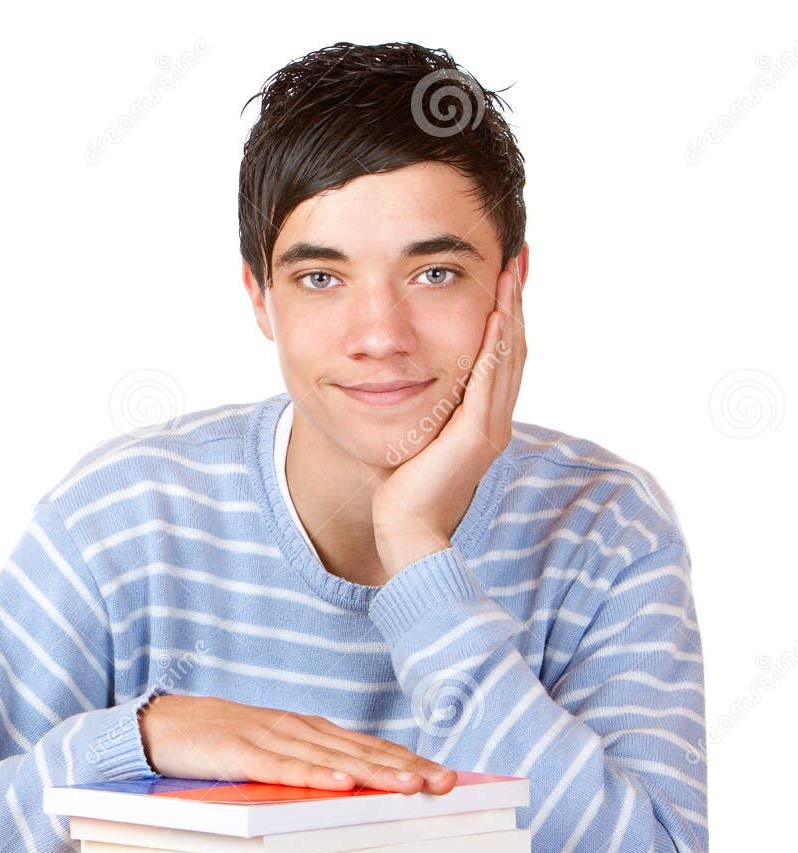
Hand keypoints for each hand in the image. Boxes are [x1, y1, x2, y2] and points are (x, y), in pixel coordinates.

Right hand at [139, 694, 456, 793]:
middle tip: (445, 782)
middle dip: (404, 766)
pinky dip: (314, 774)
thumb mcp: (266, 755)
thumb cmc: (213, 744)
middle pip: (358, 749)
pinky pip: (282, 766)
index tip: (446, 776)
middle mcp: (293, 728)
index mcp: (303, 730)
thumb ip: (302, 767)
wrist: (157, 725)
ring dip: (371, 771)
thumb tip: (348, 792)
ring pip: (329, 757)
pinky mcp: (238, 751)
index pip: (365, 745)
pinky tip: (342, 783)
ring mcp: (266, 737)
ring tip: (409, 785)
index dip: (406, 760)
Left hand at [371, 258, 526, 578]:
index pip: (500, 354)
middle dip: (515, 302)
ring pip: (508, 358)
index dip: (505, 314)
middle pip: (513, 348)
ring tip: (510, 274)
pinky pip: (490, 382)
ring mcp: (490, 427)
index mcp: (482, 418)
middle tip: (517, 259)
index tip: (502, 275)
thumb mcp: (415, 436)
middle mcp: (494, 419)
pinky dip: (495, 348)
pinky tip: (496, 317)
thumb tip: (400, 379)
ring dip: (511, 314)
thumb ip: (422, 409)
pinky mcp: (477, 436)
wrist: (405, 529)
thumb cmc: (402, 489)